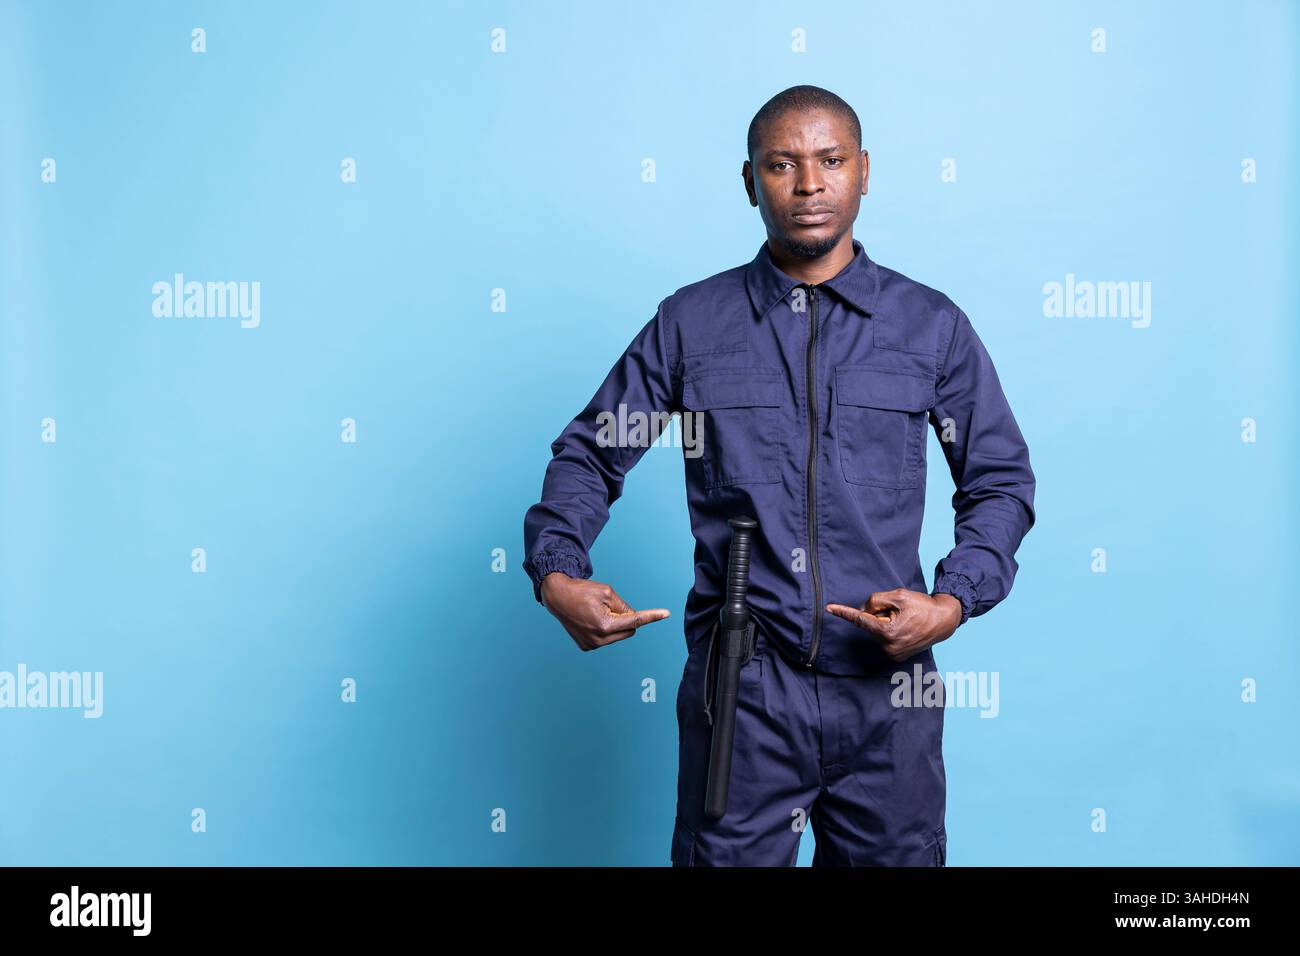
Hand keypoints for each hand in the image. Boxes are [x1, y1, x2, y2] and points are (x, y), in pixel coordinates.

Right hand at [540, 572, 670, 651]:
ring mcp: (591, 645)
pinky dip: (605, 630)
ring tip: (597, 613)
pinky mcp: (586, 646)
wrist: (558, 597)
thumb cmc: (581, 591)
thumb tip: (633, 617)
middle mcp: (598, 639)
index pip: (634, 621)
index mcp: (605, 625)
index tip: (665, 613)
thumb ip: (624, 606)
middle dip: (626, 619)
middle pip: (629, 631)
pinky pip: (606, 639)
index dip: (651, 617)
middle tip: (611, 607)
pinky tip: (591, 620)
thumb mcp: (607, 592)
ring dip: (615, 625)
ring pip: (618, 635)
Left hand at [825, 589, 961, 662]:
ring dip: (886, 622)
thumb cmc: (923, 606)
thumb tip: (863, 611)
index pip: (861, 620)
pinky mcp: (898, 656)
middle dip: (879, 614)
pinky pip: (885, 638)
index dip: (844, 612)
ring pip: (878, 631)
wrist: (945, 620)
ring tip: (906, 619)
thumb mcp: (898, 596)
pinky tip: (906, 627)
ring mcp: (894, 654)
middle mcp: (889, 647)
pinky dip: (890, 631)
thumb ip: (875, 600)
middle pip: (871, 624)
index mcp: (888, 632)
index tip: (829, 608)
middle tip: (900, 611)